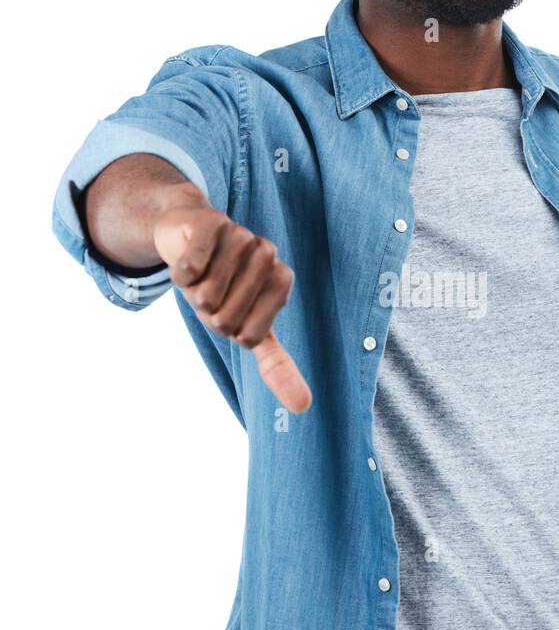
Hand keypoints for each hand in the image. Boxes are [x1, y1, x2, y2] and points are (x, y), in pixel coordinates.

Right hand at [152, 185, 311, 413]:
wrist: (187, 231)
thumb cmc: (221, 285)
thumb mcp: (247, 328)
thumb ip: (277, 365)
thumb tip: (305, 407)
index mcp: (282, 282)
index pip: (250, 336)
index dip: (230, 331)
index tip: (230, 311)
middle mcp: (267, 255)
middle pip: (226, 319)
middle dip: (209, 314)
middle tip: (210, 292)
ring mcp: (241, 236)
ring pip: (207, 295)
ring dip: (192, 294)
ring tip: (200, 275)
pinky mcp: (211, 222)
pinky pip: (191, 268)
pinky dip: (181, 274)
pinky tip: (187, 262)